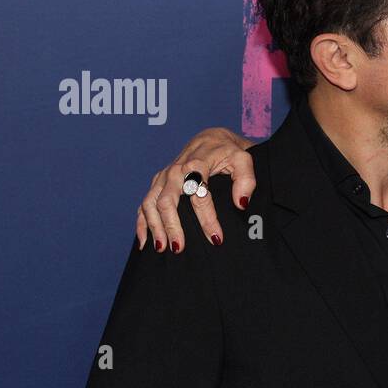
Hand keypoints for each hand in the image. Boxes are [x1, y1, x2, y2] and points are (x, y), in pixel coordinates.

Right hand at [136, 127, 255, 252]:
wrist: (213, 138)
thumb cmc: (229, 151)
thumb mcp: (243, 159)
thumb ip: (246, 179)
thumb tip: (240, 203)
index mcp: (197, 163)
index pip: (199, 195)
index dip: (207, 218)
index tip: (216, 239)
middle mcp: (176, 170)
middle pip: (167, 200)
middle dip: (172, 226)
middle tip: (179, 248)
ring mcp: (164, 176)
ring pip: (151, 203)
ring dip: (155, 226)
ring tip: (162, 248)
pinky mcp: (158, 182)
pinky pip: (143, 203)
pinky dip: (141, 223)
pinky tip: (144, 242)